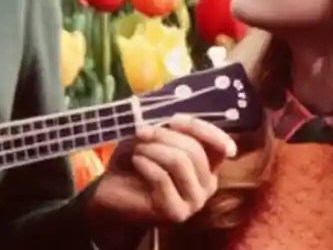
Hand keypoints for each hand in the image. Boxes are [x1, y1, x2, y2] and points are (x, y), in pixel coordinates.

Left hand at [86, 115, 237, 242]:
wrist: (112, 190)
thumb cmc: (136, 160)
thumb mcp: (155, 137)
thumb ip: (173, 129)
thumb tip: (178, 120)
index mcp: (209, 166)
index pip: (219, 144)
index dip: (198, 128)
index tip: (175, 119)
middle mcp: (208, 185)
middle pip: (195, 150)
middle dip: (165, 135)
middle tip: (142, 132)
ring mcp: (195, 202)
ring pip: (180, 162)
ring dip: (154, 149)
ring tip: (137, 149)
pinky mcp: (176, 213)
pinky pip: (163, 178)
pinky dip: (146, 163)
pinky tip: (136, 161)